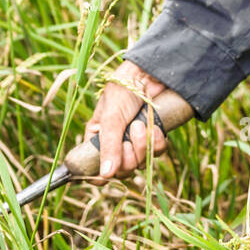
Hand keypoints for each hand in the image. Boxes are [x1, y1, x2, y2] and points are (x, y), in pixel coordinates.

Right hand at [83, 59, 192, 182]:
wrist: (151, 73)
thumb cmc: (124, 89)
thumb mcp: (111, 116)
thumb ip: (108, 145)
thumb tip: (106, 175)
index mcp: (97, 138)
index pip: (93, 168)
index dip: (99, 175)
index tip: (106, 174)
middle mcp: (115, 144)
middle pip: (120, 171)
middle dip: (127, 157)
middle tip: (129, 137)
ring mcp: (135, 142)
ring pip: (139, 164)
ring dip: (141, 146)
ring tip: (140, 124)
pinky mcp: (153, 138)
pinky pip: (156, 153)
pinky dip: (156, 143)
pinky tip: (154, 127)